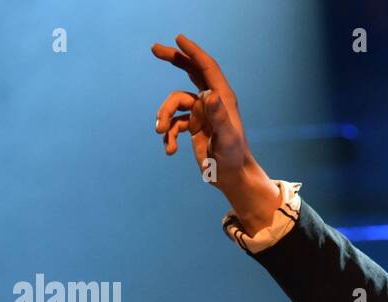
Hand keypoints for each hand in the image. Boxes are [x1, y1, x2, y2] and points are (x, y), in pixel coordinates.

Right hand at [151, 34, 249, 175]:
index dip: (193, 52)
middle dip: (174, 59)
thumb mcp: (226, 137)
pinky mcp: (193, 126)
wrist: (231, 177)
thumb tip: (208, 94)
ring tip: (161, 132)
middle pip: (191, 72)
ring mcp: (201, 113)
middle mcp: (211, 101)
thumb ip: (218, 116)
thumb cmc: (233, 157)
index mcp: (222, 98)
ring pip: (175, 103)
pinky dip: (168, 135)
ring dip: (164, 116)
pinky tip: (170, 150)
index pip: (207, 68)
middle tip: (154, 48)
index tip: (178, 38)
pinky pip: (174, 123)